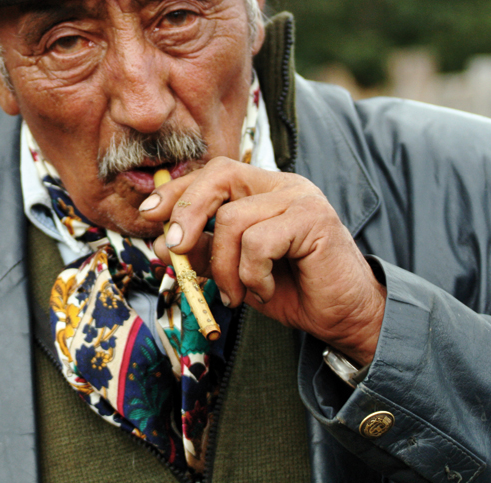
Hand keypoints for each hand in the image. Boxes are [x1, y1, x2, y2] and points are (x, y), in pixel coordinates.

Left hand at [139, 157, 386, 365]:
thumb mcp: (233, 270)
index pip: (212, 173)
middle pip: (219, 176)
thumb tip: (164, 243)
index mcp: (262, 189)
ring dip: (224, 267)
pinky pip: (258, 243)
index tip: (148, 215)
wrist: (342, 317)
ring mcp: (300, 198)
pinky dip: (251, 275)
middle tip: (175, 250)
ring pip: (232, 220)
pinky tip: (265, 289)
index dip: (176, 191)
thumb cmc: (290, 290)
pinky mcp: (313, 219)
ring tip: (239, 293)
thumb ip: (203, 251)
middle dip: (187, 212)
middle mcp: (281, 185)